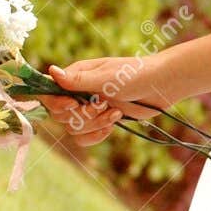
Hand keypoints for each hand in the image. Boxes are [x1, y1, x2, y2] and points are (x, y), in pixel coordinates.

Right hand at [39, 56, 174, 146]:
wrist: (160, 86)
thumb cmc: (136, 74)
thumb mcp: (107, 77)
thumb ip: (79, 80)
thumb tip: (51, 71)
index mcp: (76, 76)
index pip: (49, 94)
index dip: (57, 103)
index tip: (73, 104)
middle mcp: (78, 93)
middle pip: (60, 116)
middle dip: (82, 115)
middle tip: (104, 105)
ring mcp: (89, 108)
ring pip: (73, 129)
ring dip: (93, 125)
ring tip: (115, 113)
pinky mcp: (100, 121)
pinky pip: (84, 138)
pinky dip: (96, 136)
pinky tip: (111, 126)